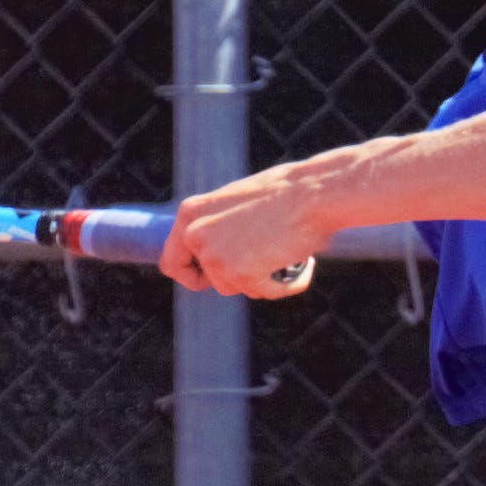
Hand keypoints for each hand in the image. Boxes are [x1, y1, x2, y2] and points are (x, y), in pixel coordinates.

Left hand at [162, 166, 324, 298]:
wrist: (313, 192)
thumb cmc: (285, 192)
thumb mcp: (236, 204)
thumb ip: (218, 228)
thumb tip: (216, 257)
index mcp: (190, 213)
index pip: (172, 261)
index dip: (192, 275)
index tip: (211, 278)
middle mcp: (195, 235)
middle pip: (206, 281)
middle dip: (234, 278)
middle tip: (262, 263)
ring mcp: (215, 256)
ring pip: (235, 288)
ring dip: (261, 280)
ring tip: (288, 254)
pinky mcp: (239, 274)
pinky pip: (263, 293)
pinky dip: (285, 286)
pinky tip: (304, 265)